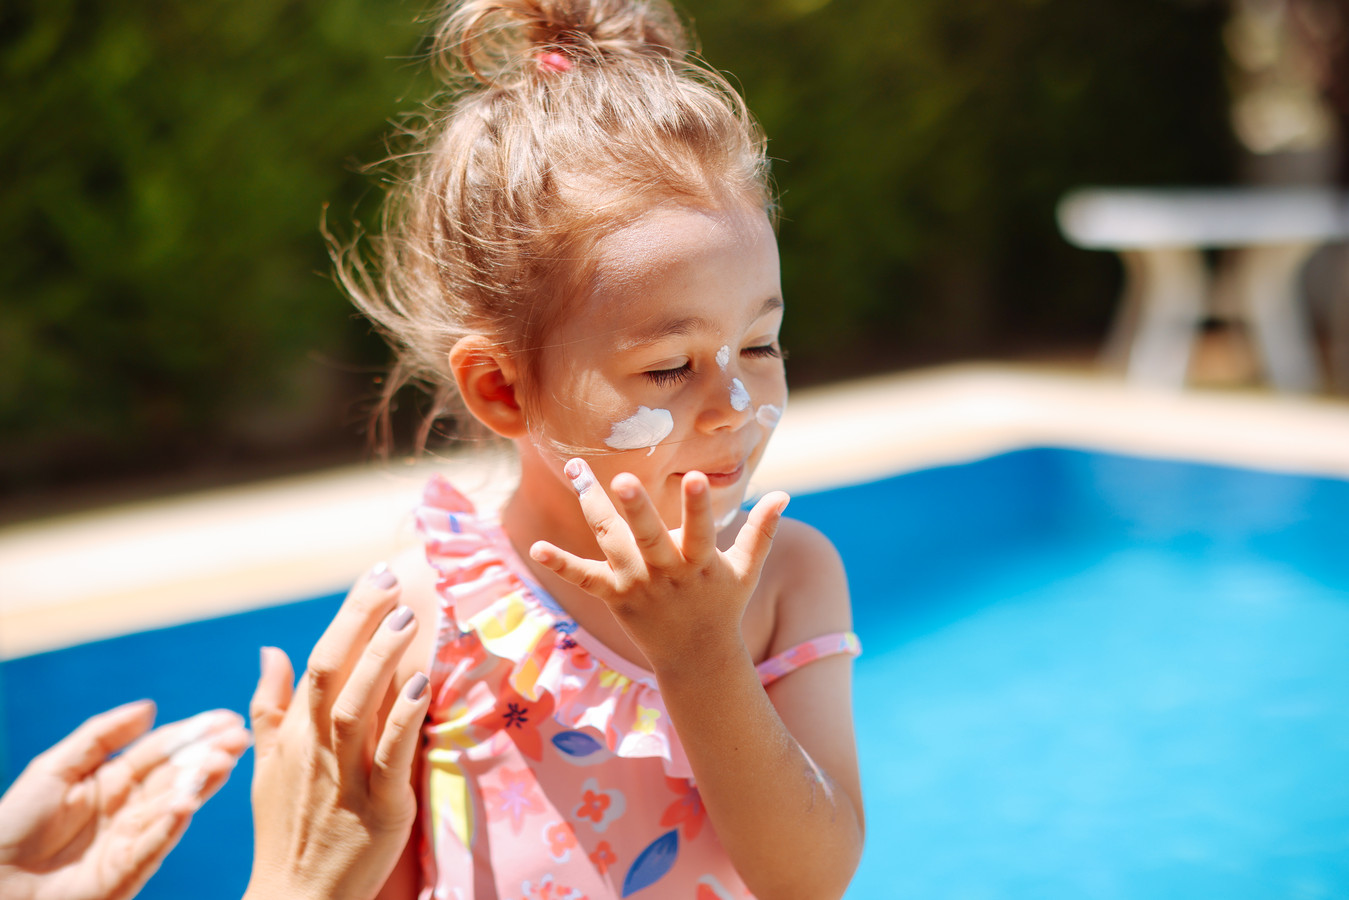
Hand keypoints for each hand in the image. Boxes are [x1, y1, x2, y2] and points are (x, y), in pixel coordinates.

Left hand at [0, 701, 248, 899]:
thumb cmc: (12, 827)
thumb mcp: (54, 768)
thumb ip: (101, 735)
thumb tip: (151, 707)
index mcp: (115, 781)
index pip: (163, 751)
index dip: (193, 734)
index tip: (228, 718)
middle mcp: (130, 809)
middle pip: (177, 776)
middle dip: (210, 756)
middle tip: (240, 738)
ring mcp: (131, 842)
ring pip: (173, 807)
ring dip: (200, 785)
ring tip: (224, 761)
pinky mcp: (125, 874)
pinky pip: (152, 848)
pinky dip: (170, 827)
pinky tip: (186, 804)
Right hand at [244, 566, 430, 899]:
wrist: (296, 899)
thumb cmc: (286, 828)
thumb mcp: (267, 766)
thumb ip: (270, 707)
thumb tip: (271, 650)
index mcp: (294, 734)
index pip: (319, 661)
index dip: (349, 617)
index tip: (375, 576)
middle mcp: (316, 748)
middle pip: (332, 672)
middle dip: (361, 621)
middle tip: (390, 579)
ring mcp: (347, 776)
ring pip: (358, 706)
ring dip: (382, 658)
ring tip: (407, 616)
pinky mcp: (381, 807)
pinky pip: (390, 754)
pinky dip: (404, 717)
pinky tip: (422, 683)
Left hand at [529, 459, 788, 670]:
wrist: (696, 658)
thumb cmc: (722, 604)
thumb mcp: (747, 570)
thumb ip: (762, 531)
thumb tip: (785, 495)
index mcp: (700, 563)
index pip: (701, 530)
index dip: (699, 506)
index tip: (695, 477)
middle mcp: (666, 572)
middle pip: (648, 536)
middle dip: (636, 508)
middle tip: (622, 479)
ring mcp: (637, 584)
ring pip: (613, 542)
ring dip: (595, 508)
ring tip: (578, 471)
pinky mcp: (615, 595)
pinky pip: (584, 578)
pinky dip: (561, 564)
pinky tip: (536, 547)